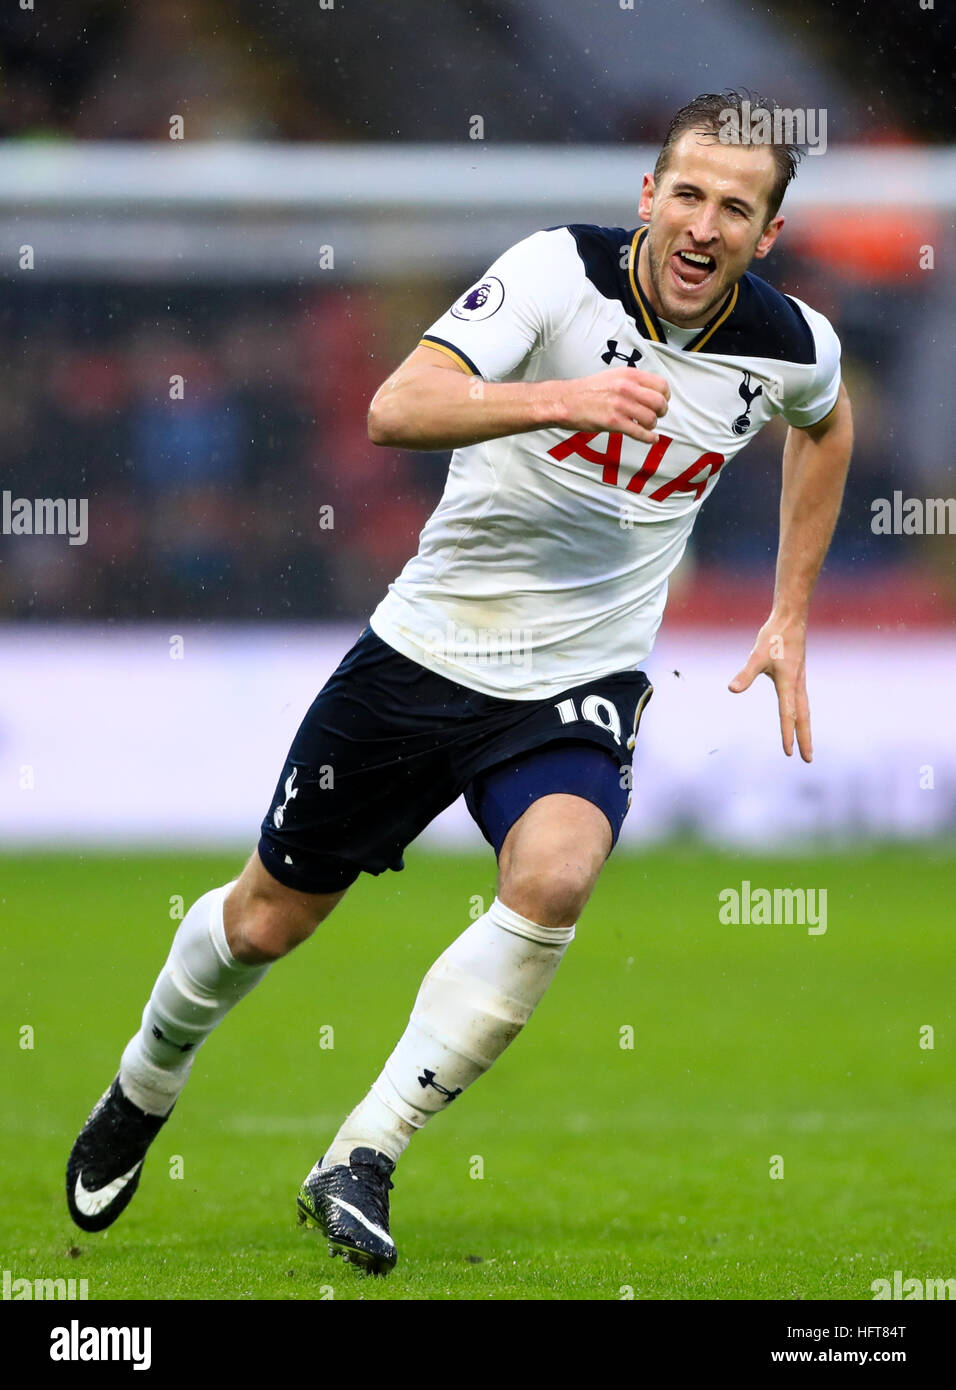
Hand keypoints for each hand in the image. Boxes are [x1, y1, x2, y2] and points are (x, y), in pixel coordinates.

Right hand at [558, 367, 669, 444]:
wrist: (565, 401)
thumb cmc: (587, 391)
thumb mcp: (613, 377)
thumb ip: (633, 382)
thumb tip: (650, 393)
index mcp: (629, 375)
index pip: (661, 385)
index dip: (665, 396)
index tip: (661, 402)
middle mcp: (627, 388)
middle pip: (659, 402)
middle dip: (661, 412)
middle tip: (655, 416)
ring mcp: (620, 405)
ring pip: (651, 419)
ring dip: (651, 426)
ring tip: (645, 426)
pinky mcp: (614, 422)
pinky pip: (640, 432)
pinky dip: (648, 438)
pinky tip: (650, 439)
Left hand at [728, 615, 811, 761]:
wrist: (791, 618)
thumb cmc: (773, 637)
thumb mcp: (756, 656)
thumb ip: (745, 674)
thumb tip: (732, 689)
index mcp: (789, 683)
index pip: (787, 714)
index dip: (787, 734)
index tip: (789, 753)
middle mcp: (797, 684)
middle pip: (803, 718)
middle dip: (805, 739)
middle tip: (808, 760)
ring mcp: (800, 680)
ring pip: (805, 710)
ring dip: (805, 728)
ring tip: (807, 745)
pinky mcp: (798, 675)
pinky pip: (802, 701)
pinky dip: (802, 714)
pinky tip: (798, 718)